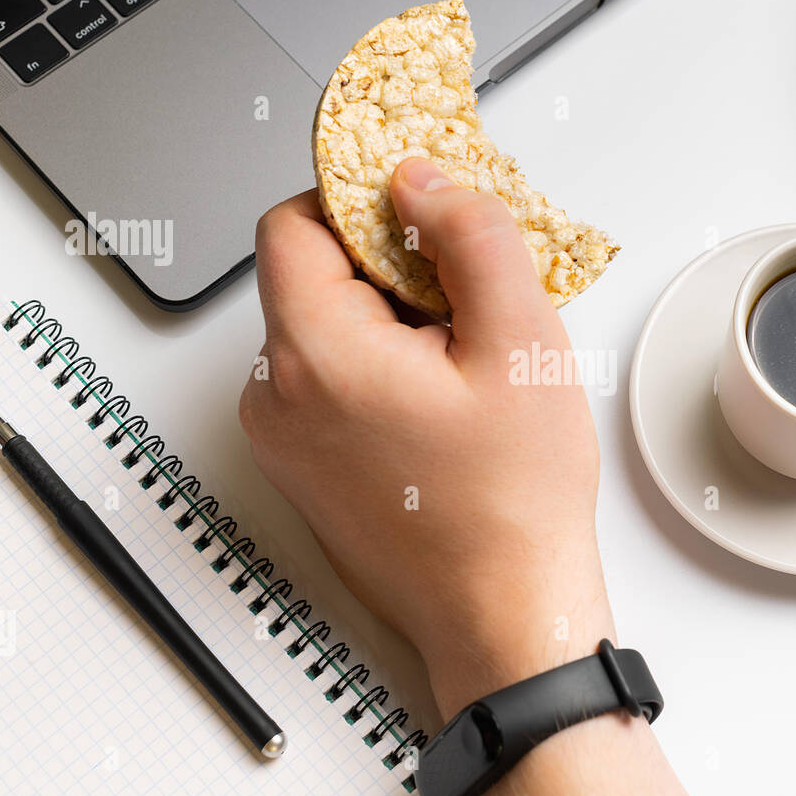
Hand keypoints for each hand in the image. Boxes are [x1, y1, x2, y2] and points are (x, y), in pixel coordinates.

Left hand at [239, 158, 686, 795]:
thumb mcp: (519, 342)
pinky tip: (443, 402)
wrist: (503, 614)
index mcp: (314, 356)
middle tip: (466, 302)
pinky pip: (328, 380)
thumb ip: (469, 234)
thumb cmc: (513, 504)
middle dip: (389, 266)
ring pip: (324, 327)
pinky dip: (379, 366)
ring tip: (462, 366)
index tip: (419, 208)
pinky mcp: (304, 467)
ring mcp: (284, 440)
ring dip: (389, 319)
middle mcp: (276, 398)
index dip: (359, 199)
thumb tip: (419, 181)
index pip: (292, 223)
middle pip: (310, 275)